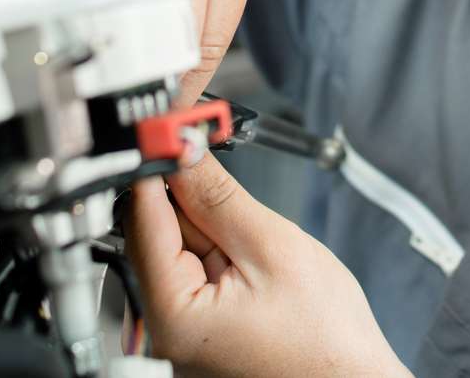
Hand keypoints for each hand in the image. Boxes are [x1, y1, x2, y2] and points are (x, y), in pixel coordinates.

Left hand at [127, 154, 409, 376]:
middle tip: (223, 176)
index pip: (143, 220)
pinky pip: (192, 275)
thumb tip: (182, 153)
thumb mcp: (273, 248)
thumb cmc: (326, 342)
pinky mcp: (195, 333)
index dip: (156, 165)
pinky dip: (216, 254)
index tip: (167, 128)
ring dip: (208, 228)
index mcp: (171, 317)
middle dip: (190, 199)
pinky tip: (249, 262)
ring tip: (255, 244)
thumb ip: (218, 197)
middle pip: (156, 235)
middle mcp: (161, 333)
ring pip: (177, 251)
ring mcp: (177, 336)